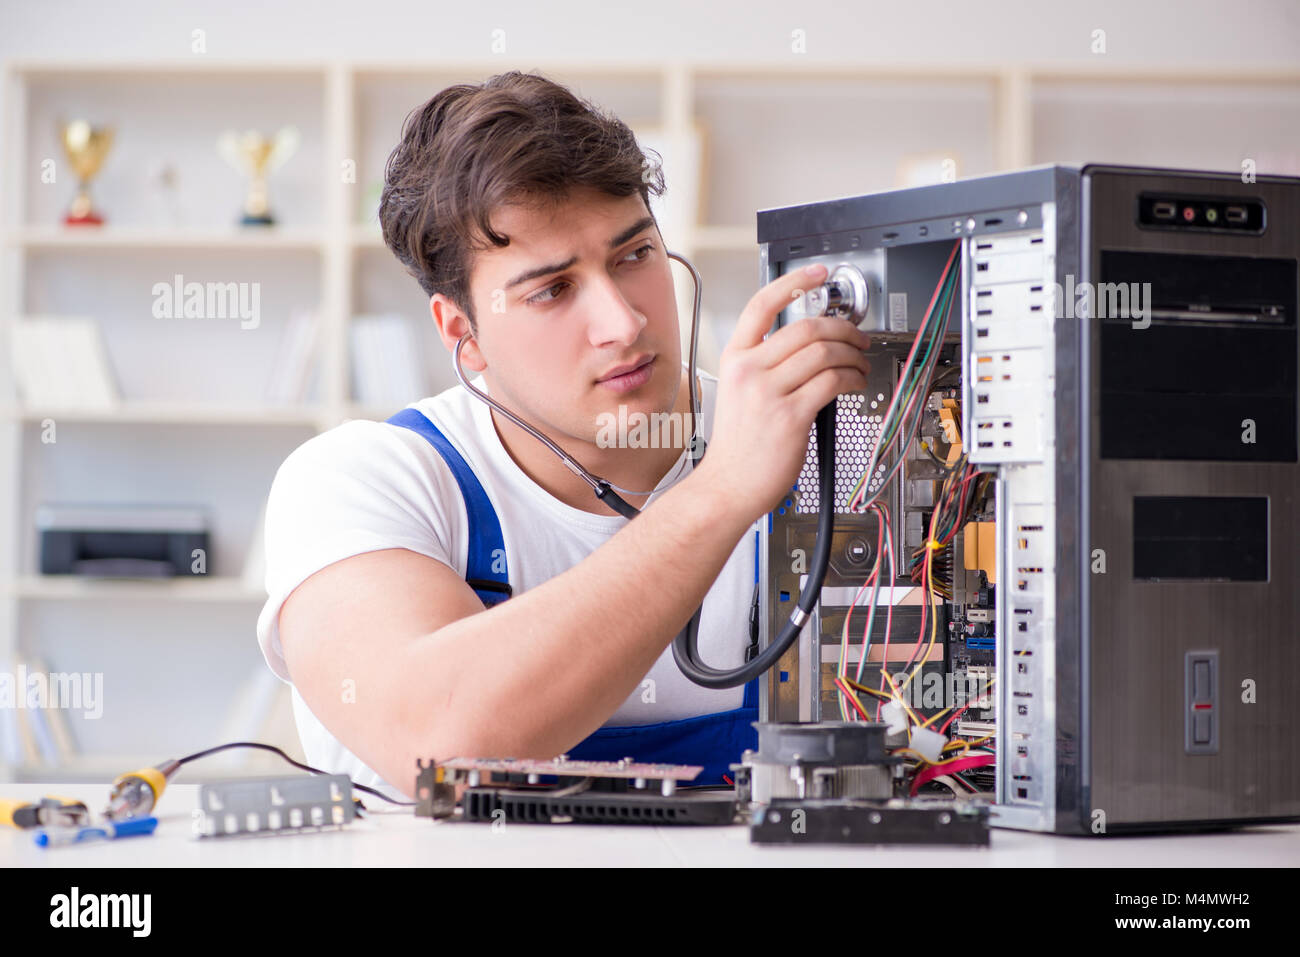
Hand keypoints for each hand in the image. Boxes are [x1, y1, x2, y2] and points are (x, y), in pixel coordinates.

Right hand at [698, 263, 870, 519]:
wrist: (728, 485)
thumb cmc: (738, 446)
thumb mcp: (740, 392)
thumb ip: (766, 366)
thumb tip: (811, 348)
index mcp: (735, 358)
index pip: (762, 304)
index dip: (794, 281)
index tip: (818, 272)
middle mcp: (749, 370)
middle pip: (806, 327)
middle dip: (843, 329)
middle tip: (857, 338)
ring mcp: (768, 392)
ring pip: (824, 352)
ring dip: (852, 356)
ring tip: (860, 365)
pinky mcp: (790, 415)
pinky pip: (832, 382)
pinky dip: (852, 378)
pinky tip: (855, 383)